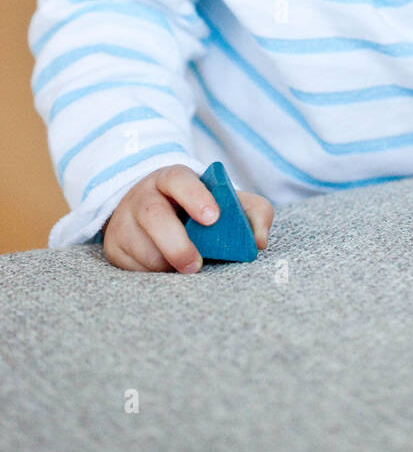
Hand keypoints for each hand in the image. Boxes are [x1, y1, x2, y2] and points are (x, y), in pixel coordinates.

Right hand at [101, 163, 274, 271]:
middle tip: (195, 265)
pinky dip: (152, 274)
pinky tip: (166, 269)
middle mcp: (143, 195)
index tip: (214, 218)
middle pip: (153, 215)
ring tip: (184, 266)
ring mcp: (124, 220)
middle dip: (176, 243)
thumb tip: (258, 241)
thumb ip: (254, 213)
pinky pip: (131, 267)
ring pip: (141, 247)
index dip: (195, 197)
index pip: (179, 180)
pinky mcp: (113, 247)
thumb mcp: (227, 202)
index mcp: (172, 178)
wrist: (153, 214)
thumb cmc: (199, 210)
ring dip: (166, 264)